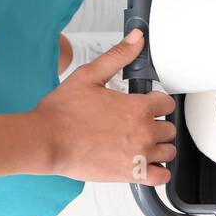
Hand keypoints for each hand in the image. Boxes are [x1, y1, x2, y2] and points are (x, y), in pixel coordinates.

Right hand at [31, 30, 176, 185]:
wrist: (45, 140)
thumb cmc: (62, 112)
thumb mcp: (89, 75)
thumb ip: (118, 56)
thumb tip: (136, 38)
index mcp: (138, 108)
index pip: (167, 103)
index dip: (156, 103)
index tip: (145, 106)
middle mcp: (144, 132)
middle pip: (169, 128)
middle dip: (156, 125)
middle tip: (137, 125)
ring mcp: (140, 155)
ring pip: (169, 151)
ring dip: (159, 147)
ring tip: (141, 144)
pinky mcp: (132, 174)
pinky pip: (161, 176)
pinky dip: (158, 171)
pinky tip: (146, 165)